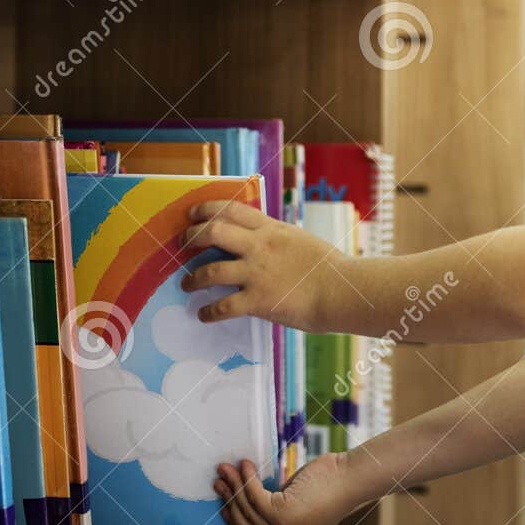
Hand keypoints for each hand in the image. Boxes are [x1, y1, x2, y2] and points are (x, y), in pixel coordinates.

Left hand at [180, 200, 347, 330]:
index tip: (192, 213)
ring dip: (193, 278)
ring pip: (210, 271)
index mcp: (271, 229)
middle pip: (213, 232)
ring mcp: (257, 273)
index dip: (206, 209)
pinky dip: (208, 312)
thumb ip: (276, 238)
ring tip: (187, 283)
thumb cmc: (328, 269)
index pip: (231, 210)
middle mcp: (259, 247)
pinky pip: (223, 306)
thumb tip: (259, 240)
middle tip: (182, 245)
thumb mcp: (299, 240)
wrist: (342, 292)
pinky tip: (203, 315)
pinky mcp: (258, 300)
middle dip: (191, 237)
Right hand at [213, 454, 361, 524]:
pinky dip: (246, 480)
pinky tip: (244, 465)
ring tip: (226, 469)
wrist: (351, 478)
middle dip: (229, 503)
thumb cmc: (327, 486)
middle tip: (219, 483)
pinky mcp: (285, 517)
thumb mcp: (296, 503)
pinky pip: (255, 498)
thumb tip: (238, 497)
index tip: (224, 506)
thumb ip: (272, 509)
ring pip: (248, 510)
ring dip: (234, 487)